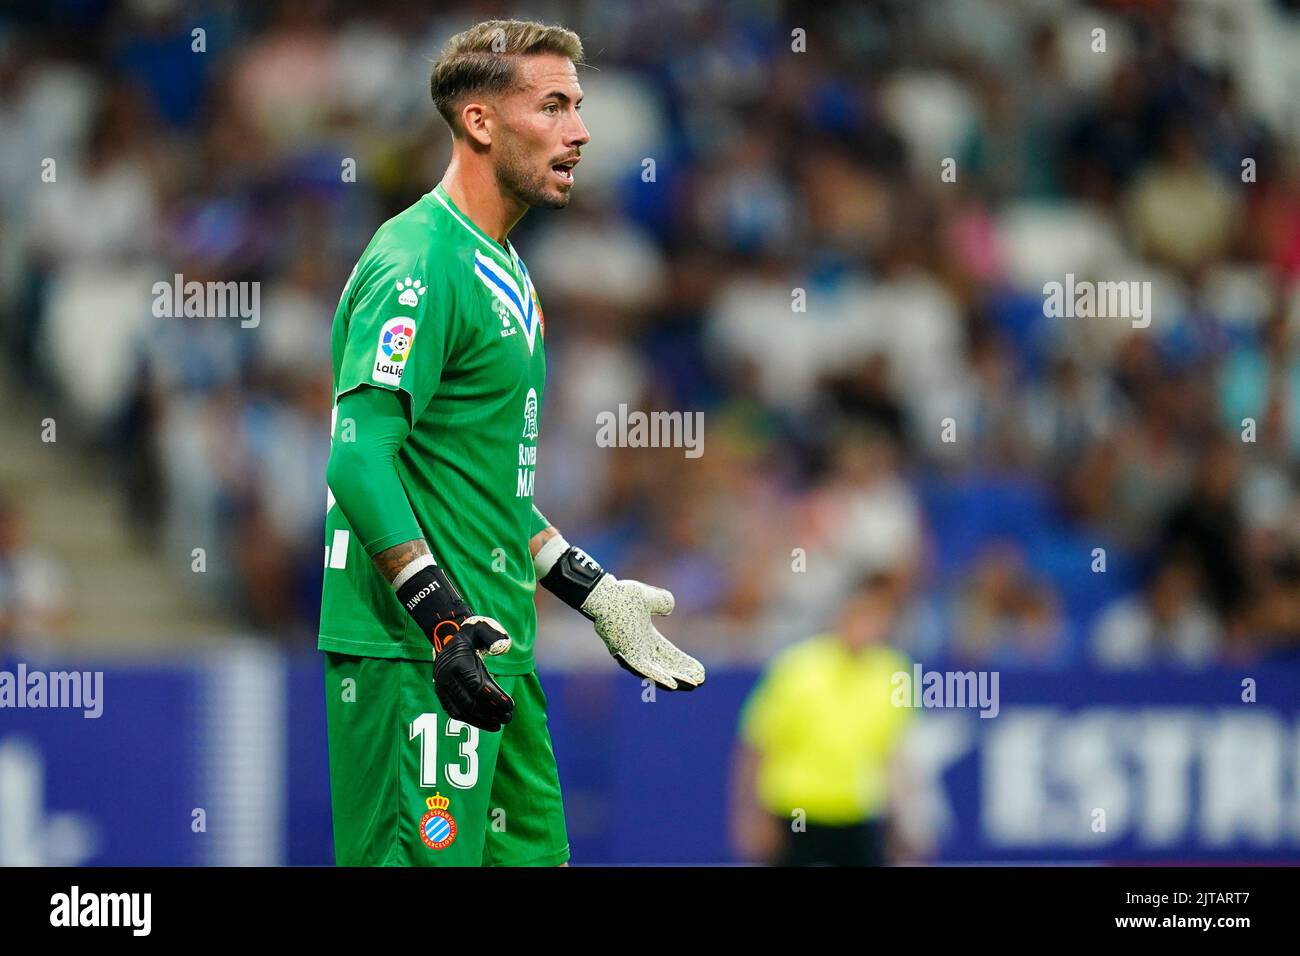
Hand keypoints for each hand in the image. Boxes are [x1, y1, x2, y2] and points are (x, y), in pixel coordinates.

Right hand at [431, 615, 513, 730]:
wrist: (447, 636)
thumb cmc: (471, 634)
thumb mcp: (483, 627)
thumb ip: (495, 636)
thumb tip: (502, 650)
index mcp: (458, 661)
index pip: (476, 685)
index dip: (494, 698)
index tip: (510, 706)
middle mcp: (447, 675)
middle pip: (469, 701)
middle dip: (490, 712)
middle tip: (508, 718)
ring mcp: (441, 686)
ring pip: (460, 711)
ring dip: (480, 720)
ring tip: (499, 724)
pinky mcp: (440, 693)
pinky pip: (453, 711)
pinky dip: (469, 720)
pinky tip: (486, 723)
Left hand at [580, 576, 705, 690]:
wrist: (603, 594)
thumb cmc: (621, 595)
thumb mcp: (650, 597)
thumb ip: (662, 601)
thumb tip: (669, 608)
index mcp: (646, 636)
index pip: (668, 654)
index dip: (683, 663)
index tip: (698, 670)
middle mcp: (639, 648)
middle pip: (665, 666)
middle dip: (682, 674)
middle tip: (700, 682)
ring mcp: (631, 653)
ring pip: (656, 673)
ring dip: (674, 680)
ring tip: (691, 686)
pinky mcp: (625, 655)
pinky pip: (644, 671)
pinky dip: (659, 678)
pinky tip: (673, 684)